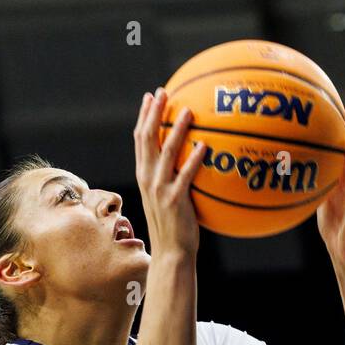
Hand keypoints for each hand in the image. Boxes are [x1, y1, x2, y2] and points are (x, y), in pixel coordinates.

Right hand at [134, 87, 206, 256]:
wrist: (171, 253)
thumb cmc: (174, 226)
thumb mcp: (168, 197)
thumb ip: (174, 176)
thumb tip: (194, 154)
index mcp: (144, 175)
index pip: (140, 139)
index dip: (144, 116)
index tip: (151, 96)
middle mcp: (147, 179)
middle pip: (147, 139)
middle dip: (154, 113)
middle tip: (164, 91)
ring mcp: (159, 190)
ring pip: (165, 152)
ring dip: (176, 130)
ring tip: (188, 110)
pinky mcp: (174, 200)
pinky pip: (185, 175)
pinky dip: (194, 160)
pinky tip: (205, 146)